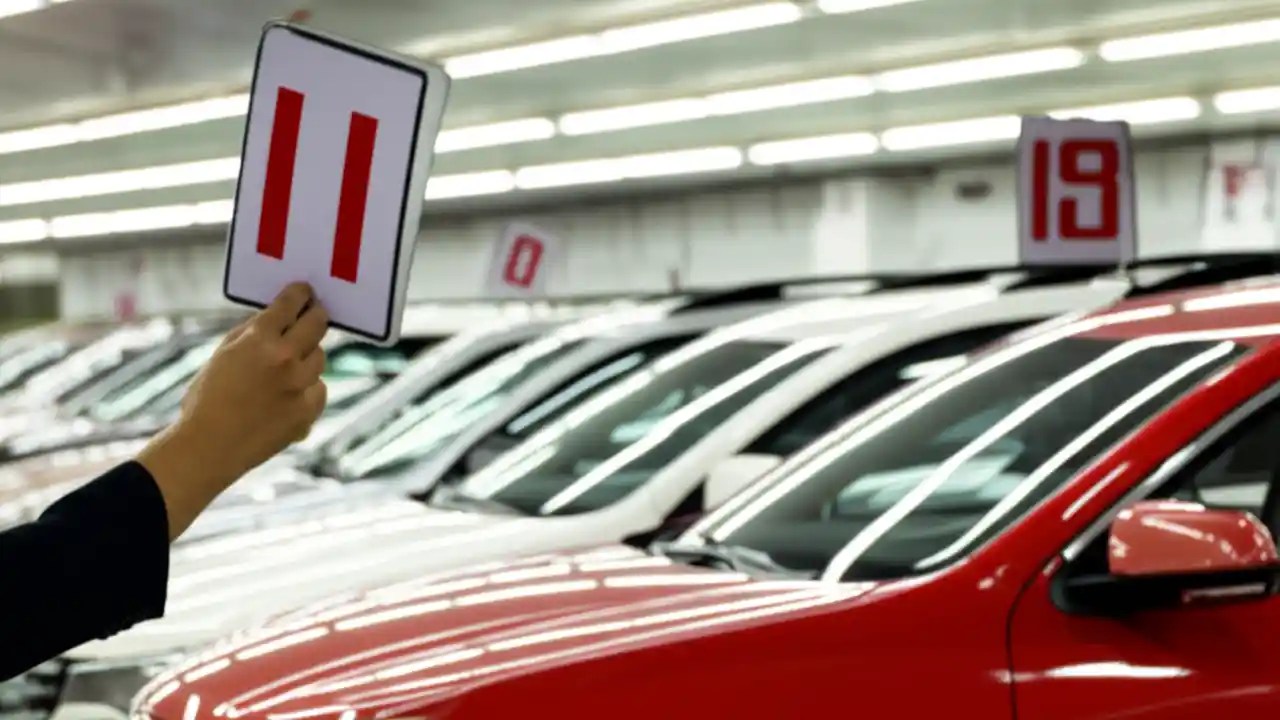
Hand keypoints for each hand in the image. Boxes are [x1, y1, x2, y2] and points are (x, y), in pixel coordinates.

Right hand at [139, 283, 328, 538]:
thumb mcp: (222, 355)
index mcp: (259, 340)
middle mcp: (285, 359)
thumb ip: (252, 333)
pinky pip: (317, 389)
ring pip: (319, 358)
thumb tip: (279, 315)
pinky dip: (306, 389)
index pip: (290, 304)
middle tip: (316, 311)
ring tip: (286, 367)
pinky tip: (285, 397)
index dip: (300, 294)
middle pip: (318, 323)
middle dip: (317, 314)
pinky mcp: (309, 411)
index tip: (305, 291)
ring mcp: (300, 386)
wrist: (208, 448)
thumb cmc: (207, 399)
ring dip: (307, 357)